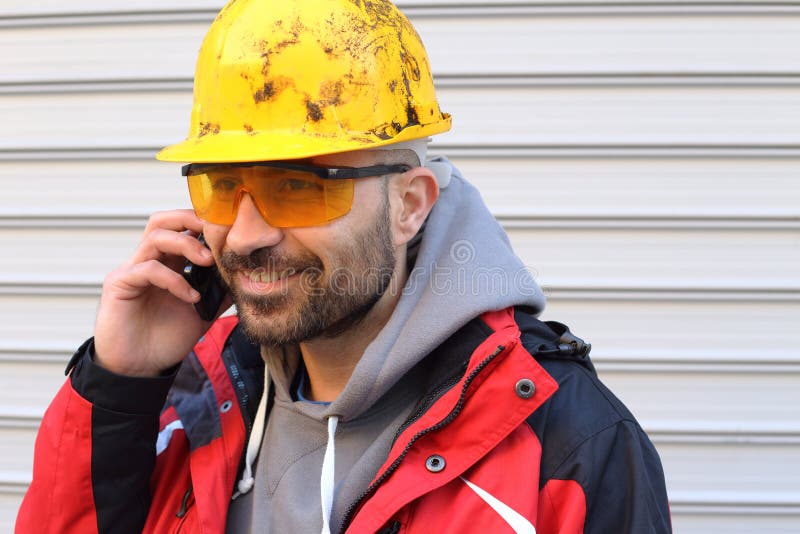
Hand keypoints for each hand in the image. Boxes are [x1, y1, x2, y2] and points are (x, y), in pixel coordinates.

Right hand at [93, 210, 221, 376]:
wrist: (141, 368)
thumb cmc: (167, 338)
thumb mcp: (205, 311)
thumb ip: (221, 292)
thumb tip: (248, 276)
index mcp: (169, 263)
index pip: (181, 227)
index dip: (203, 223)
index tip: (229, 231)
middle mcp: (149, 261)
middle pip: (163, 221)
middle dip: (190, 219)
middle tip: (216, 234)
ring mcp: (132, 270)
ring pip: (155, 237)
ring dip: (186, 244)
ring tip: (208, 262)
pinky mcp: (120, 284)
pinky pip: (147, 269)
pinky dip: (174, 279)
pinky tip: (192, 297)